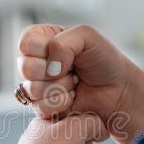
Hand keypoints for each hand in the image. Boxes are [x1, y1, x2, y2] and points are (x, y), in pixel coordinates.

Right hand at [18, 24, 143, 143]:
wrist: (119, 91)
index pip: (25, 43)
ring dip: (60, 87)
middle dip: (53, 71)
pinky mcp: (42, 107)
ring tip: (75, 84)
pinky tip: (72, 98)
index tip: (67, 53)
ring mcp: (37, 86)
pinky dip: (60, 103)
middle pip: (25, 67)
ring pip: (32, 89)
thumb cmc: (105, 60)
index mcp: (42, 39)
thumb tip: (49, 68)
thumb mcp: (87, 36)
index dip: (43, 50)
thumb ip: (61, 43)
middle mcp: (36, 62)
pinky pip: (39, 107)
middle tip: (73, 71)